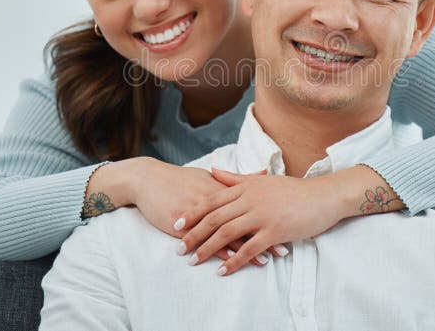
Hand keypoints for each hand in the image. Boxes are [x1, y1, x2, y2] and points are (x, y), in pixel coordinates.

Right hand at [85, 158, 269, 267]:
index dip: (268, 215)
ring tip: (265, 260)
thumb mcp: (207, 175)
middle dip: (264, 235)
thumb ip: (235, 179)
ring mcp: (198, 213)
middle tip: (283, 247)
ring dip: (247, 249)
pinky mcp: (183, 224)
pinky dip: (220, 252)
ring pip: (227, 232)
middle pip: (243, 219)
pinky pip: (205, 240)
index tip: (287, 224)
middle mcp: (212, 199)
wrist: (148, 180)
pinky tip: (233, 262)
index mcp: (220, 187)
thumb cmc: (178, 179)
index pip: (250, 203)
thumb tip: (262, 172)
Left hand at [176, 168, 344, 275]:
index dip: (192, 214)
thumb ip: (235, 178)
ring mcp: (262, 215)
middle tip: (179, 249)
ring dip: (208, 249)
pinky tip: (223, 271)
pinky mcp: (275, 231)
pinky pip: (249, 248)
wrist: (322, 196)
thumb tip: (212, 170)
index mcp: (246, 187)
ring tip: (194, 261)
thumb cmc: (293, 190)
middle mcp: (251, 199)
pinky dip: (234, 261)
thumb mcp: (262, 180)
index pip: (212, 200)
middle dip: (194, 234)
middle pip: (215, 218)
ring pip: (228, 233)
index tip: (176, 225)